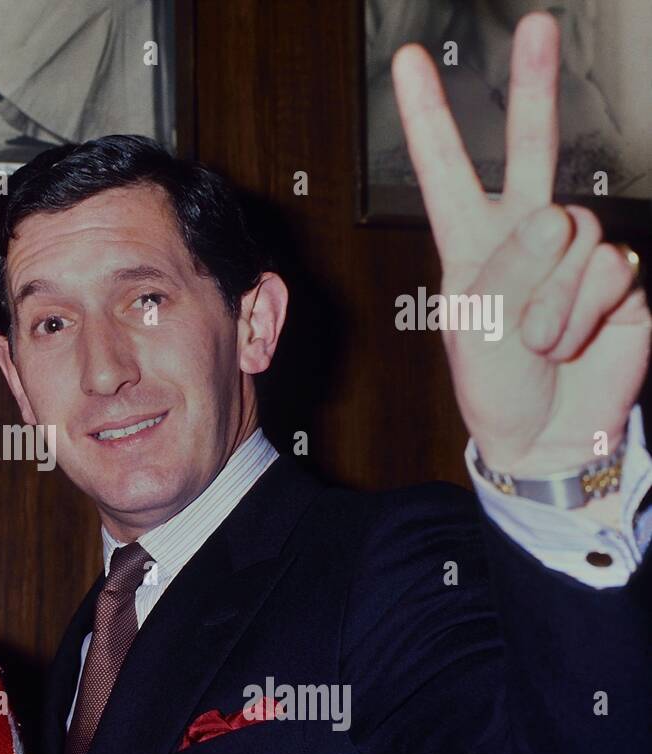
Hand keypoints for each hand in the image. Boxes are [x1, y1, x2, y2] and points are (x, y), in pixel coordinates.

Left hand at [391, 12, 648, 476]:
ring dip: (552, 301)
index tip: (410, 62)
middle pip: (533, 146)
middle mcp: (526, 233)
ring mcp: (578, 251)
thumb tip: (558, 220)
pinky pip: (608, 271)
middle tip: (536, 24)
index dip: (430, 116)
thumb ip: (506, 270)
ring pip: (572, 235)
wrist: (546, 432)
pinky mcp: (623, 276)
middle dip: (534, 83)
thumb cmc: (496, 382)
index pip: (448, 168)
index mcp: (471, 240)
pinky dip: (583, 314)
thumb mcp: (474, 328)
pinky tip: (574, 338)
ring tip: (541, 339)